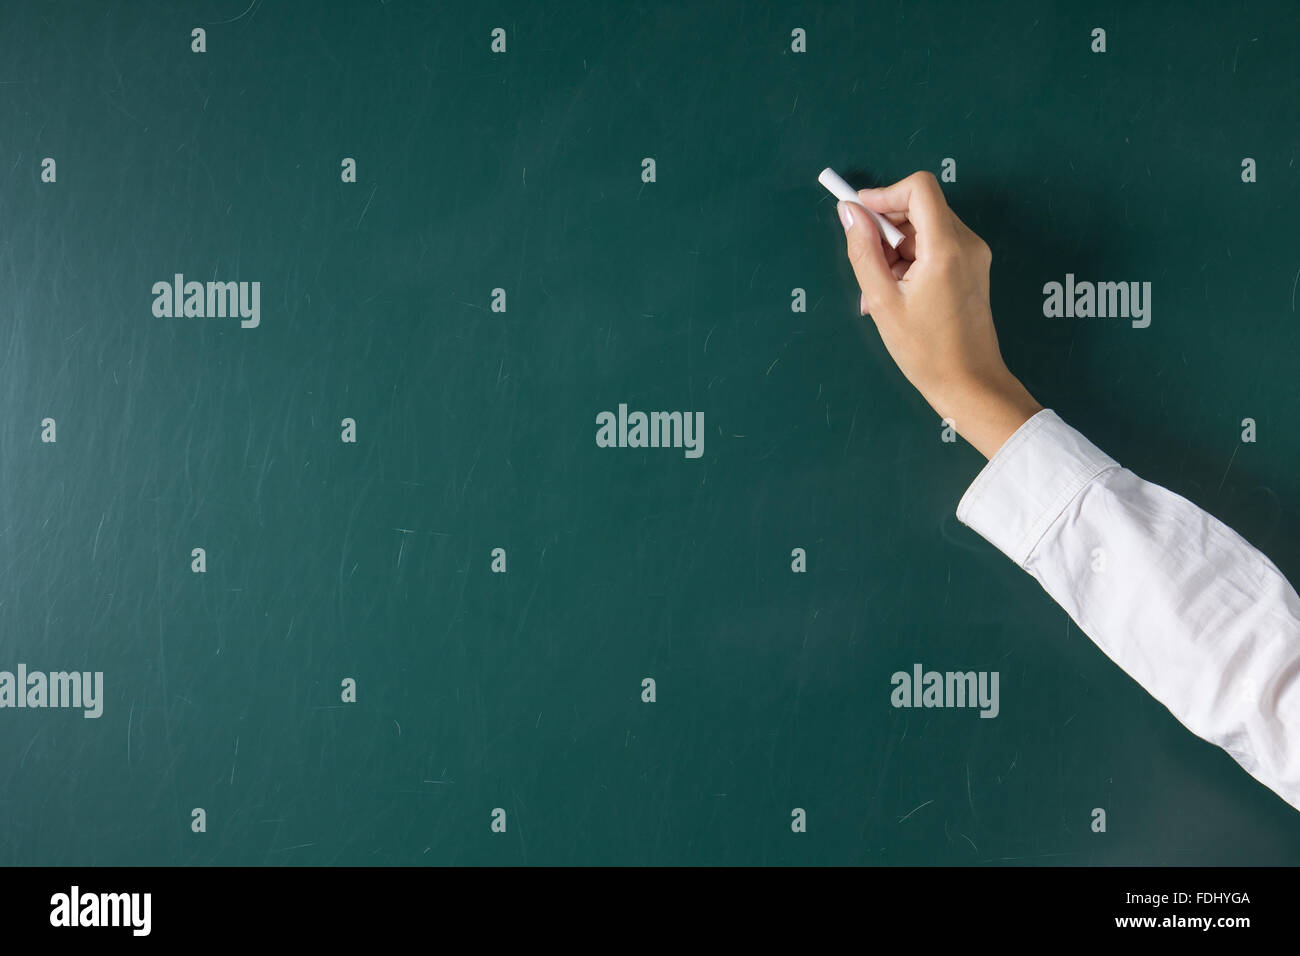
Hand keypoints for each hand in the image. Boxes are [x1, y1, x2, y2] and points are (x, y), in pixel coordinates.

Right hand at [836, 171, 1041, 458]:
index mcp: (946, 247)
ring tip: (879, 289)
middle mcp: (967, 242)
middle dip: (886, 226)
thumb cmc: (924, 350)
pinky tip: (897, 293)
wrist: (970, 384)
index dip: (884, 193)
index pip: (919, 187)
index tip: (858, 215)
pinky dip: (911, 259)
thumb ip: (863, 251)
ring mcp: (974, 254)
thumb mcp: (883, 301)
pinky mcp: (973, 268)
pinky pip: (936, 246)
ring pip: (925, 227)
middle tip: (866, 264)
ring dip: (895, 247)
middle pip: (920, 206)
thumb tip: (849, 212)